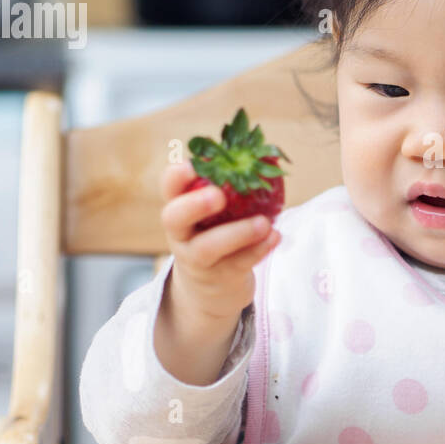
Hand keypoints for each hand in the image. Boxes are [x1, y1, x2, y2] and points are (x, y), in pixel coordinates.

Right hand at [159, 162, 281, 324]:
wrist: (210, 289)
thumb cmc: (217, 235)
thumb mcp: (215, 214)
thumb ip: (232, 188)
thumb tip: (266, 153)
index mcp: (180, 209)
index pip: (169, 189)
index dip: (175, 177)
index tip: (192, 164)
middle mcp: (181, 234)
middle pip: (174, 218)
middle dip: (194, 205)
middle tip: (218, 195)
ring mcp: (197, 260)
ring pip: (208, 248)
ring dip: (238, 233)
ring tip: (264, 223)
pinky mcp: (219, 278)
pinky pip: (238, 264)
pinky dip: (258, 250)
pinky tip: (275, 237)